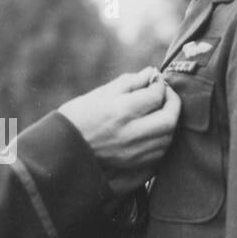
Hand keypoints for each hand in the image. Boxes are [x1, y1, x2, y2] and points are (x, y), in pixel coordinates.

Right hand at [58, 69, 181, 196]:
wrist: (63, 147)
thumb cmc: (79, 116)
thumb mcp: (102, 93)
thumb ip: (130, 82)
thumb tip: (151, 74)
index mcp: (121, 111)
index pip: (156, 96)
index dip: (160, 86)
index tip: (156, 82)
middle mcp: (130, 133)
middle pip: (169, 119)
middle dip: (173, 104)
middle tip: (167, 95)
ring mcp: (133, 152)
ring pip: (167, 138)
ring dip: (169, 122)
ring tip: (160, 112)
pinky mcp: (133, 164)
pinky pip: (160, 153)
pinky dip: (162, 139)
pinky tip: (154, 131)